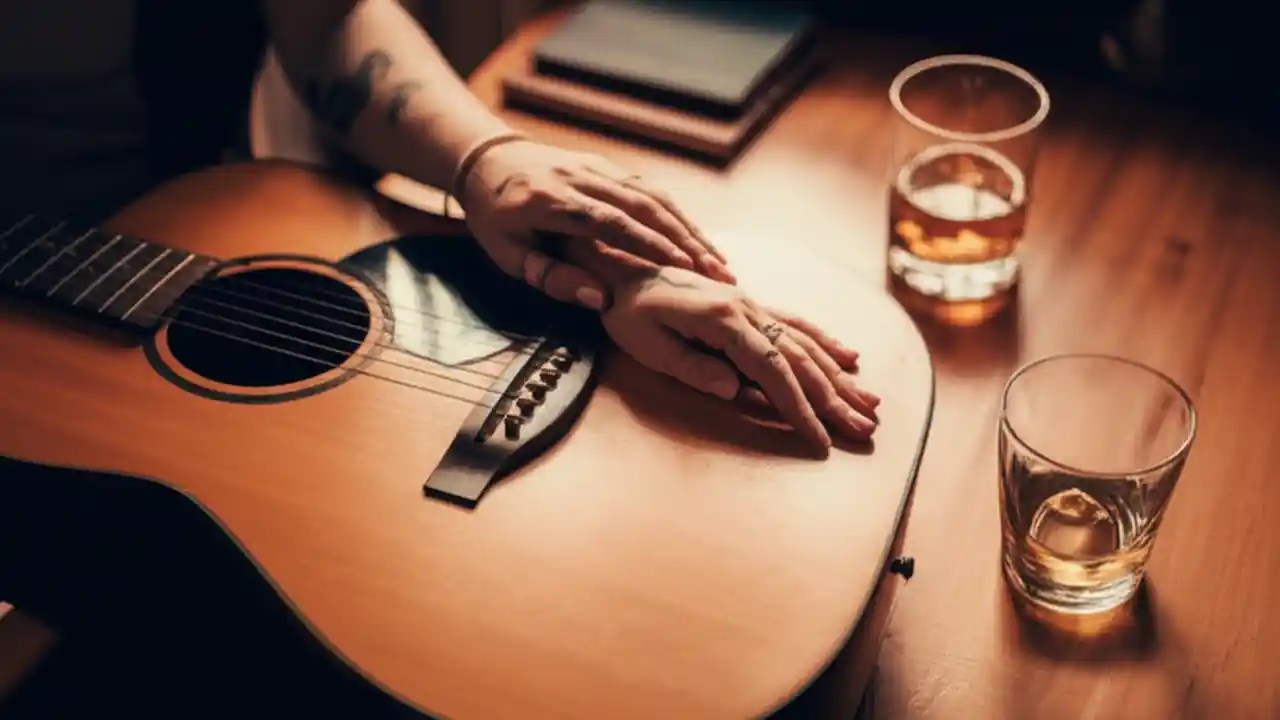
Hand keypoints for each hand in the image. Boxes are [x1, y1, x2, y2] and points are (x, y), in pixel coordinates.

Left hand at [457, 137, 733, 310]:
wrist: (488, 160)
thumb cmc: (495, 217)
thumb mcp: (508, 255)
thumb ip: (552, 277)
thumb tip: (600, 300)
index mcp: (549, 201)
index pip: (608, 221)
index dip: (648, 243)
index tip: (681, 267)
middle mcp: (580, 177)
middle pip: (642, 206)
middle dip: (684, 240)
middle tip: (716, 274)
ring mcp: (597, 167)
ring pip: (653, 196)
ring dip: (689, 229)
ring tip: (718, 262)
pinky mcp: (608, 166)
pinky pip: (649, 190)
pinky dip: (677, 215)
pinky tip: (698, 239)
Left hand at [602, 265, 880, 452]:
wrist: (618, 264)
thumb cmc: (625, 311)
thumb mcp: (647, 345)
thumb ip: (692, 367)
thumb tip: (736, 390)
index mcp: (723, 321)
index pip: (773, 372)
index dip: (800, 408)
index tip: (822, 440)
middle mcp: (746, 308)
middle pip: (801, 360)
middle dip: (835, 399)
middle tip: (865, 429)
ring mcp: (750, 304)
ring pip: (805, 344)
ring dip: (840, 376)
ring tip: (871, 403)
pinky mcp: (747, 304)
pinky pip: (794, 324)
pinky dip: (825, 342)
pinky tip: (848, 357)